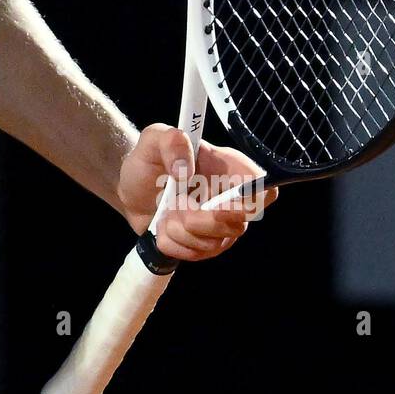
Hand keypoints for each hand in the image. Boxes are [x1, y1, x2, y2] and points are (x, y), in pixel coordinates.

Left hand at [117, 123, 278, 261]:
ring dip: (180, 230)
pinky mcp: (204, 245)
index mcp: (229, 168)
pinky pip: (196, 255)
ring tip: (165, 211)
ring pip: (215, 243)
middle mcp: (232, 199)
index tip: (217, 203)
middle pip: (239, 223)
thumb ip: (170, 140)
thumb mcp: (152, 139)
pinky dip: (173, 243)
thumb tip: (184, 169)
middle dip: (202, 220)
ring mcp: (220, 225)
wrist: (131, 191)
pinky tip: (164, 226)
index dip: (250, 201)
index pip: (263, 188)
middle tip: (174, 204)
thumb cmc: (149, 162)